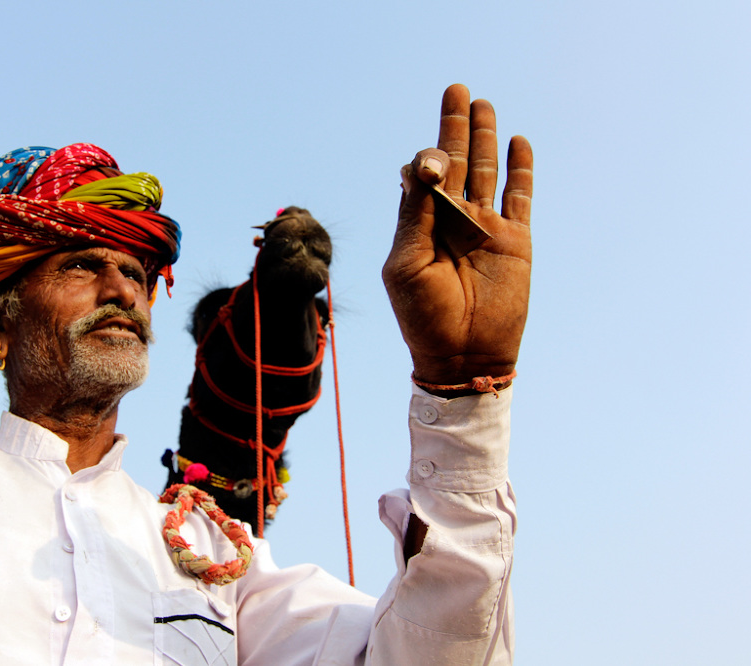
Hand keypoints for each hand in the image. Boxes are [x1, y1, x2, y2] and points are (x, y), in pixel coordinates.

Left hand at [382, 84, 532, 386]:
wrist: (463, 358)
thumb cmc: (424, 316)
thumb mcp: (406, 265)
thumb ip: (414, 216)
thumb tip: (416, 167)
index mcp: (420, 225)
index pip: (423, 176)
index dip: (427, 158)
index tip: (431, 158)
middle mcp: (452, 220)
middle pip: (455, 162)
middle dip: (454, 127)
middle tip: (456, 89)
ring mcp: (485, 228)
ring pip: (486, 171)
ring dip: (484, 138)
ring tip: (482, 104)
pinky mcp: (516, 240)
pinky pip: (519, 197)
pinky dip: (520, 170)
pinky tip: (517, 142)